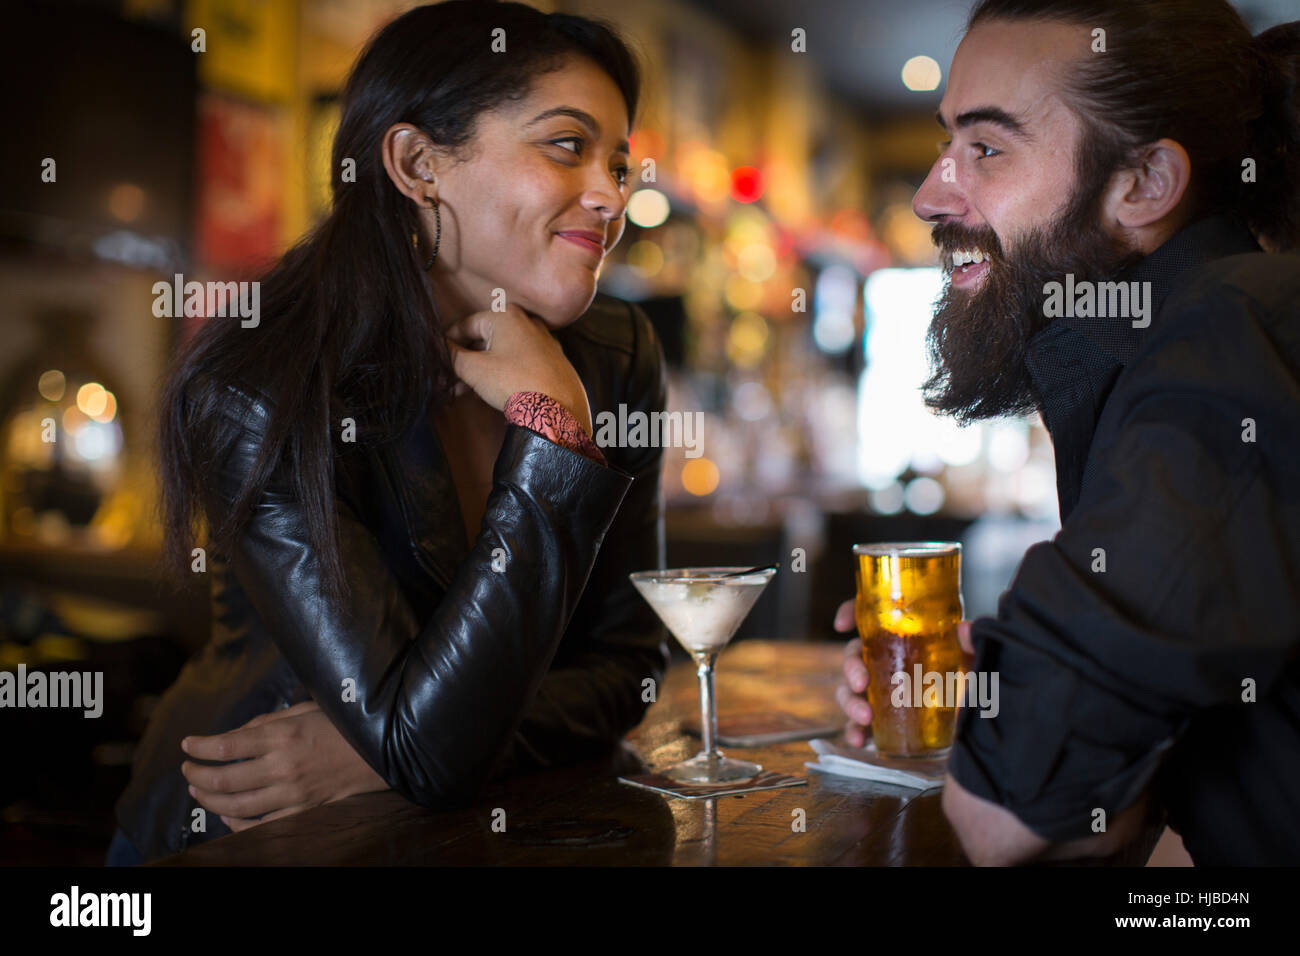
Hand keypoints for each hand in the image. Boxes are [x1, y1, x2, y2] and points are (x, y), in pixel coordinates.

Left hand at [180, 700, 387, 832]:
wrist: (379, 752)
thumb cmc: (341, 726)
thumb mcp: (304, 711)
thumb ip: (266, 723)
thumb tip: (235, 735)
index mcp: (282, 735)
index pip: (226, 745)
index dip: (200, 746)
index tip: (187, 744)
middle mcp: (282, 766)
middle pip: (223, 778)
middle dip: (196, 775)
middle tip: (187, 769)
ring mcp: (291, 793)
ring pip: (235, 805)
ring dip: (208, 799)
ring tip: (197, 791)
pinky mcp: (301, 811)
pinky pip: (260, 825)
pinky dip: (236, 824)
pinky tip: (225, 816)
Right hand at [445, 304, 592, 434]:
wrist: (558, 409)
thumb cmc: (515, 383)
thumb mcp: (474, 370)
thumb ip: (452, 356)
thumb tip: (439, 348)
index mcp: (506, 315)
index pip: (466, 325)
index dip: (448, 343)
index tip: (437, 359)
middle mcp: (528, 322)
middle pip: (485, 339)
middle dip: (464, 360)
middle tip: (448, 380)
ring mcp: (543, 342)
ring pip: (502, 352)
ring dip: (481, 370)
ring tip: (463, 391)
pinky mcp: (553, 362)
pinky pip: (519, 362)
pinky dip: (502, 373)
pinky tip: (490, 391)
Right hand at [832, 598, 975, 747]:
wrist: (981, 729)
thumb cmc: (974, 689)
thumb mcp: (975, 666)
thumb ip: (972, 647)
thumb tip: (964, 629)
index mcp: (906, 640)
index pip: (874, 619)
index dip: (852, 613)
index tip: (842, 624)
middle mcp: (890, 662)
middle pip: (856, 654)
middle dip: (850, 666)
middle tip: (861, 682)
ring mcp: (884, 693)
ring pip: (850, 689)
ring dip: (849, 701)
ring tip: (864, 716)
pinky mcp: (884, 721)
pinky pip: (859, 724)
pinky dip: (853, 731)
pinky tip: (858, 740)